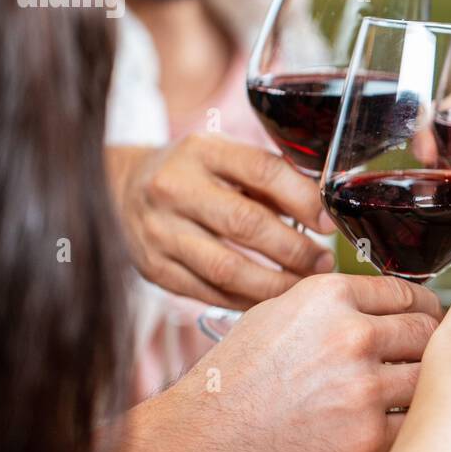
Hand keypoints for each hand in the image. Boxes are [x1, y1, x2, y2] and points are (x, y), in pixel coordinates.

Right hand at [106, 135, 337, 307]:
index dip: (302, 199)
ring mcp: (159, 231)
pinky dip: (246, 300)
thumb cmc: (193, 173)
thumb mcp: (226, 158)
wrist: (122, 189)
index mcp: (202, 151)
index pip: (262, 171)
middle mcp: (174, 188)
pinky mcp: (153, 268)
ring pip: (226, 268)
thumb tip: (322, 212)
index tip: (328, 224)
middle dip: (294, 250)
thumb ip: (270, 179)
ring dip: (274, 284)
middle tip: (323, 263)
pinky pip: (208, 292)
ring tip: (302, 286)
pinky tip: (269, 299)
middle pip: (246, 224)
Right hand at [172, 273, 442, 451]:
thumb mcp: (276, 312)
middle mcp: (351, 334)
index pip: (408, 293)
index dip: (421, 309)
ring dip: (420, 384)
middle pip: (428, 331)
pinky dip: (405, 424)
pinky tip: (385, 422)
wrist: (201, 442)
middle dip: (427, 345)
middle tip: (419, 358)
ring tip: (401, 392)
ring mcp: (362, 386)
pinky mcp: (366, 437)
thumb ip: (332, 304)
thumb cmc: (232, 380)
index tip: (424, 320)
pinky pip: (412, 422)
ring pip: (428, 376)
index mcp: (330, 295)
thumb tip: (380, 305)